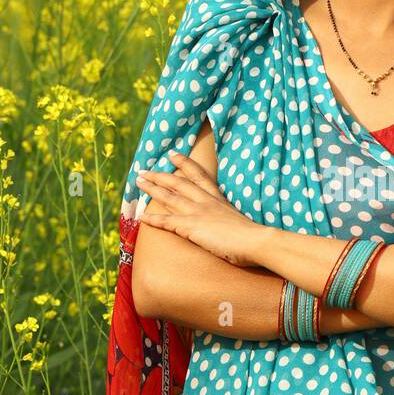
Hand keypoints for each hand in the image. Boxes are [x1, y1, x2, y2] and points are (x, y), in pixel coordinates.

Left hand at [134, 151, 263, 267]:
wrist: (255, 241)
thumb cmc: (251, 236)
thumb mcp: (238, 221)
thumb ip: (228, 219)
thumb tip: (228, 226)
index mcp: (217, 198)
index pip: (198, 175)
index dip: (184, 162)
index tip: (172, 153)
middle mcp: (205, 201)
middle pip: (178, 182)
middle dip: (159, 175)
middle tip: (144, 170)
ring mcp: (197, 212)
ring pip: (169, 197)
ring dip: (152, 189)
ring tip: (138, 182)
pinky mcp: (191, 227)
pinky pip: (167, 221)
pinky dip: (154, 219)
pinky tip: (142, 217)